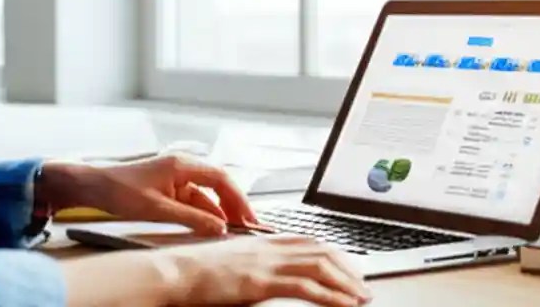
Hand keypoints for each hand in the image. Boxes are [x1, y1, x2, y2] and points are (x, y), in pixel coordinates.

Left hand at [39, 154, 256, 235]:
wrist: (92, 186)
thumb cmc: (120, 190)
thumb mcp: (157, 209)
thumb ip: (191, 218)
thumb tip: (218, 227)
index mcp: (183, 164)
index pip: (221, 179)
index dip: (238, 199)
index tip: (248, 217)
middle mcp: (184, 167)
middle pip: (219, 185)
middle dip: (234, 205)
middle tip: (248, 226)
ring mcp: (177, 179)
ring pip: (207, 195)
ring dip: (220, 212)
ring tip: (232, 230)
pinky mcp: (169, 189)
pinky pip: (194, 201)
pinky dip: (205, 214)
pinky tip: (210, 227)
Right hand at [165, 234, 370, 306]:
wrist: (176, 272)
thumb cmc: (199, 272)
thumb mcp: (236, 262)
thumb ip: (258, 264)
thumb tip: (273, 275)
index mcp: (266, 240)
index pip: (312, 241)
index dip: (336, 254)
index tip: (351, 268)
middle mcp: (271, 247)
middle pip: (322, 250)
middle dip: (348, 269)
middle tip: (363, 286)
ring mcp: (267, 262)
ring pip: (320, 266)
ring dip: (345, 282)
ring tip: (360, 297)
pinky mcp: (261, 280)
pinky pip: (305, 286)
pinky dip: (330, 295)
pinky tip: (342, 304)